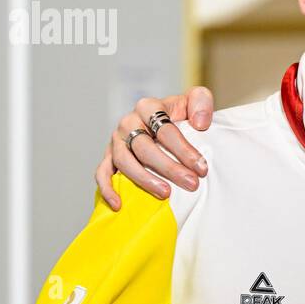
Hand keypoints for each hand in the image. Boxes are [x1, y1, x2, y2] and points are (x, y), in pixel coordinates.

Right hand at [97, 87, 214, 209]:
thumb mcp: (195, 99)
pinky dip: (107, 188)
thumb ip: (201, 101)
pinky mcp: (109, 156)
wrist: (167, 122)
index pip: (166, 130)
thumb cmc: (182, 114)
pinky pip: (102, 172)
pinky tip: (119, 204)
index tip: (201, 168)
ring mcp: (117, 140)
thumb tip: (199, 123)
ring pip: (124, 161)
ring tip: (166, 194)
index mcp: (148, 107)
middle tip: (191, 183)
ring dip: (144, 179)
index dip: (184, 150)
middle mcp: (129, 122)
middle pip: (145, 147)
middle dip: (169, 167)